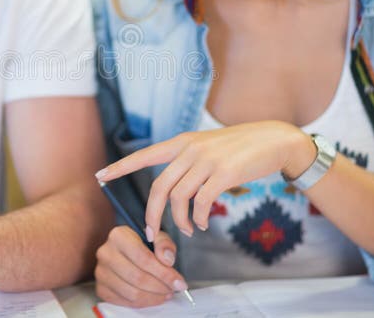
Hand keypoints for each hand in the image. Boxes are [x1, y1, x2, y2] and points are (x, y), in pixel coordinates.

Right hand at [95, 226, 187, 307]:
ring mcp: (101, 272)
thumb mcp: (157, 237)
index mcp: (118, 236)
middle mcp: (105, 253)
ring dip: (153, 297)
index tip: (179, 282)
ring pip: (132, 292)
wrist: (125, 252)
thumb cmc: (142, 244)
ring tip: (165, 293)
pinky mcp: (101, 288)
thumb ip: (164, 245)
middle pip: (138, 277)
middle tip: (173, 289)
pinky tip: (153, 297)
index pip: (143, 258)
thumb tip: (167, 259)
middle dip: (160, 286)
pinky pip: (124, 302)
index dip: (164, 273)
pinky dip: (142, 303)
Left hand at [96, 121, 312, 238]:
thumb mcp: (208, 147)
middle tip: (151, 231)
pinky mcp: (224, 173)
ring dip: (179, 220)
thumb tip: (173, 190)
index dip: (121, 167)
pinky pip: (201, 203)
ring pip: (179, 197)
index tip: (100, 176)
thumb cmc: (239, 149)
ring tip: (187, 230)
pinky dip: (198, 218)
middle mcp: (190, 148)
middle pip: (159, 186)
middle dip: (152, 213)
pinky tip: (202, 224)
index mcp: (182, 142)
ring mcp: (207, 160)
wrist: (273, 141)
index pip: (144, 155)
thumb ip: (188, 162)